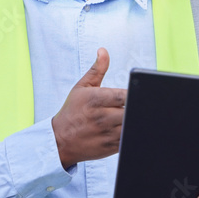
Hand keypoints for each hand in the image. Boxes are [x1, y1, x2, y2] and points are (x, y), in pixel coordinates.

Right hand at [51, 48, 126, 168]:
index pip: (123, 95)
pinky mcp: (111, 147)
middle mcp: (101, 117)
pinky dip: (135, 133)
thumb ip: (97, 70)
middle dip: (137, 106)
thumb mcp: (81, 88)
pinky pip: (130, 139)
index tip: (137, 91)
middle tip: (139, 103)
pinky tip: (132, 126)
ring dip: (137, 119)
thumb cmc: (72, 111)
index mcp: (95, 100)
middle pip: (131, 110)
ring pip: (132, 125)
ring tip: (138, 114)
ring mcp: (107, 134)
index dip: (133, 93)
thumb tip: (103, 51)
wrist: (59, 141)